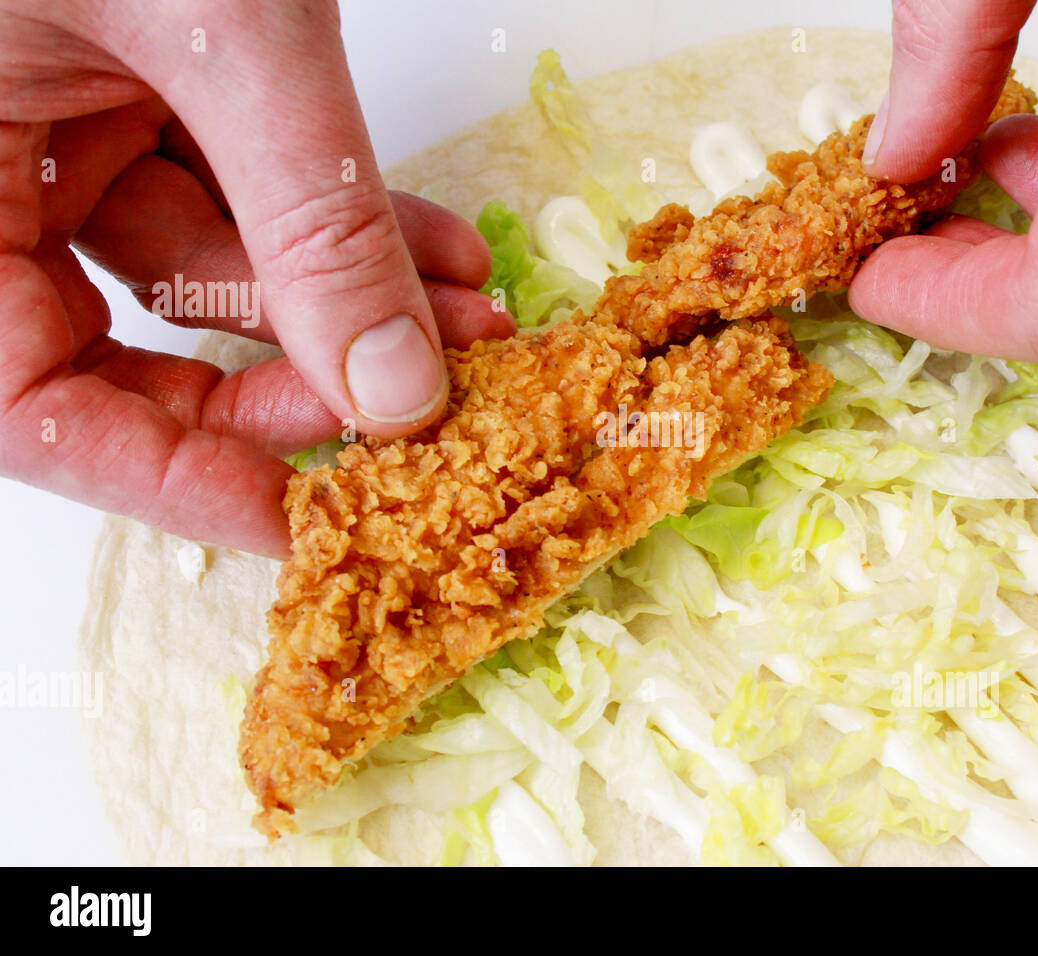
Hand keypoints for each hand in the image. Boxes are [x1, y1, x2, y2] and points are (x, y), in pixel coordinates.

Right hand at [0, 0, 512, 556]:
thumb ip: (309, 221)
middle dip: (296, 370)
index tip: (301, 518)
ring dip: (344, 296)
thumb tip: (397, 389)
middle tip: (416, 401)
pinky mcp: (117, 74)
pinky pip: (226, 185)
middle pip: (122, 344)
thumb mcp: (221, 29)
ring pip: (198, 266)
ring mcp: (39, 113)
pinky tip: (432, 247)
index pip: (24, 403)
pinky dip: (331, 217)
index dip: (164, 475)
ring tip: (467, 315)